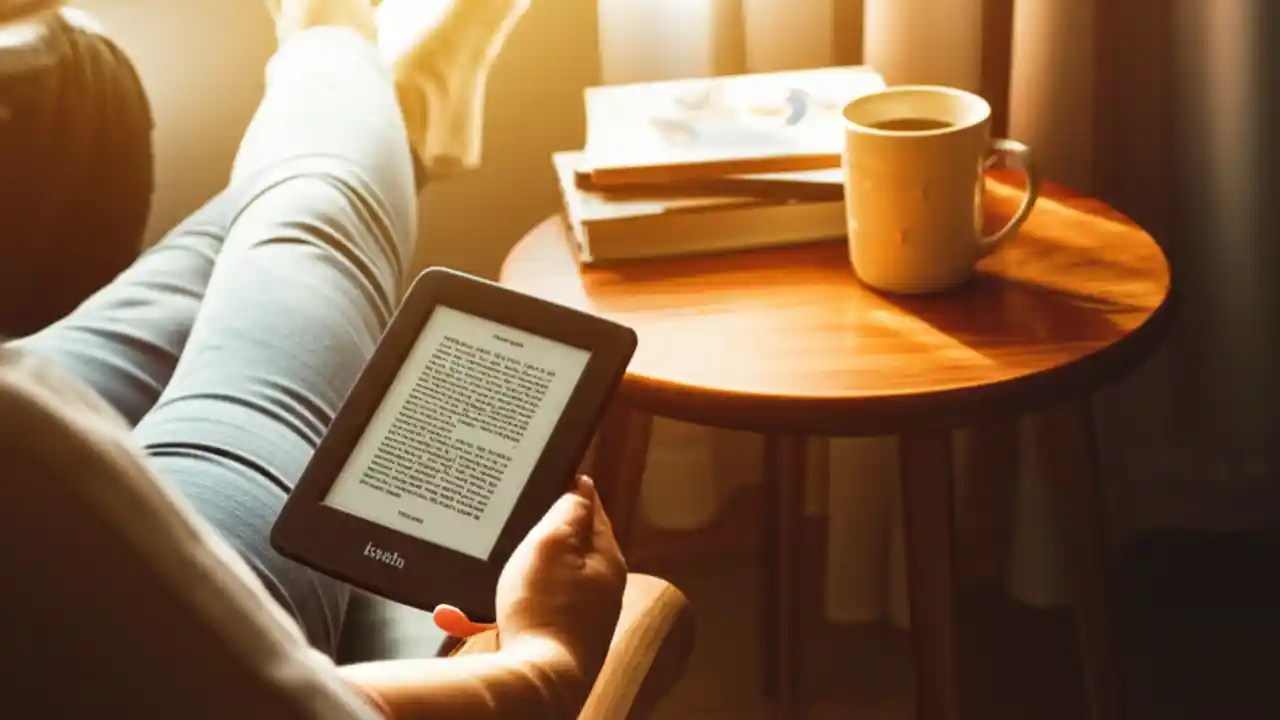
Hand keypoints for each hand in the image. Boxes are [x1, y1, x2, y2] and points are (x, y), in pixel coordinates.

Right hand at [434, 476, 625, 684]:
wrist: (538, 683)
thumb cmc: (545, 611)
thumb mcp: (553, 543)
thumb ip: (569, 511)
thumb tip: (582, 485)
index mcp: (605, 558)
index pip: (591, 509)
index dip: (568, 489)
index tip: (544, 475)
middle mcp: (598, 588)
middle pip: (563, 545)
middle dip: (529, 536)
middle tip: (504, 525)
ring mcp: (577, 615)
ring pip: (536, 581)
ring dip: (503, 577)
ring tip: (473, 574)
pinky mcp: (554, 639)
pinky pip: (520, 614)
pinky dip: (492, 611)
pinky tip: (457, 614)